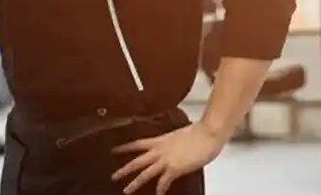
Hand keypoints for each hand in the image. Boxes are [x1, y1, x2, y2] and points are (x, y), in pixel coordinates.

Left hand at [111, 123, 225, 193]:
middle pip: (137, 161)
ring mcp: (166, 160)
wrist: (207, 133)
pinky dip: (160, 189)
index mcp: (159, 140)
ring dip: (135, 182)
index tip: (113, 150)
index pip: (137, 144)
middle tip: (113, 176)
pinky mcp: (175, 168)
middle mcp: (159, 150)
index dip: (124, 147)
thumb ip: (171, 143)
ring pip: (145, 173)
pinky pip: (163, 181)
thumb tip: (172, 147)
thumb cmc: (198, 132)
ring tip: (126, 190)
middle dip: (124, 169)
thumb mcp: (178, 135)